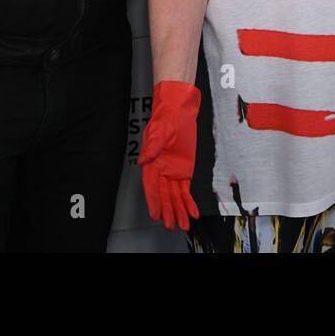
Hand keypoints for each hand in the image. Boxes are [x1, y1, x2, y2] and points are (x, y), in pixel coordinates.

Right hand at [139, 81, 200, 230]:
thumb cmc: (166, 118)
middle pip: (164, 195)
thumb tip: (142, 161)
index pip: (151, 186)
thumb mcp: (159, 131)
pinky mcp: (184, 170)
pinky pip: (186, 190)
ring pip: (175, 196)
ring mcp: (173, 172)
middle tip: (171, 225)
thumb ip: (152, 147)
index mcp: (152, 162)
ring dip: (178, 210)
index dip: (153, 201)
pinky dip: (189, 202)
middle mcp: (161, 170)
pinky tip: (192, 212)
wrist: (180, 110)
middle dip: (168, 211)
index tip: (155, 214)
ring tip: (182, 225)